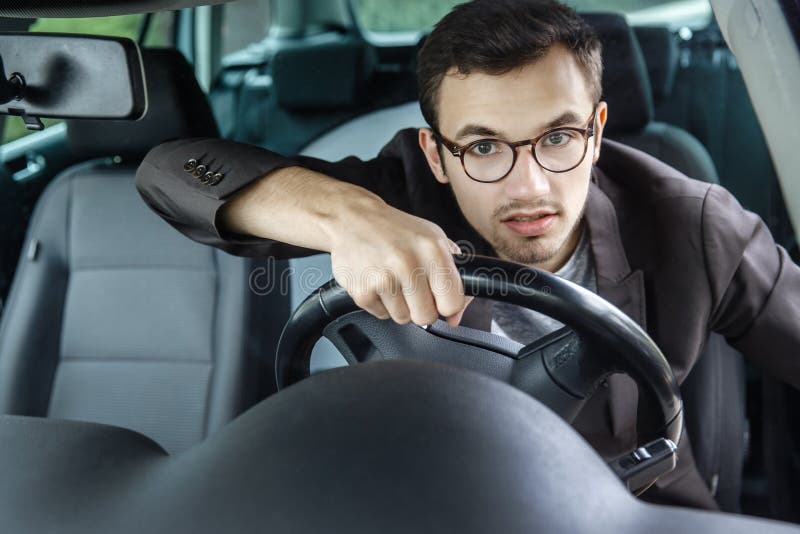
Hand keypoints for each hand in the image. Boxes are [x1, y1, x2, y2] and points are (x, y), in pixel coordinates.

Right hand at [329, 196, 471, 326]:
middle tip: (412, 289)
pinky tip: (377, 282)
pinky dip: (381, 304)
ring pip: (403, 319)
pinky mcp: (362, 291)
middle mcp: (408, 263)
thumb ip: (451, 274)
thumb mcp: (433, 237)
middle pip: (426, 317)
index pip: (452, 302)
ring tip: (392, 281)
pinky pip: (382, 315)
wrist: (351, 218)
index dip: (447, 307)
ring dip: (400, 306)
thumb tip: (456, 315)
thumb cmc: (394, 229)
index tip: (440, 301)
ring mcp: (383, 278)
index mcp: (432, 250)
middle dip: (421, 308)